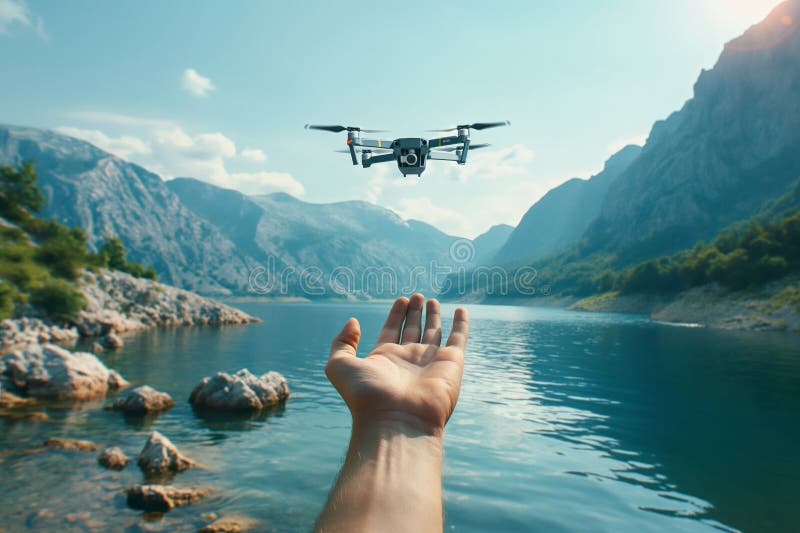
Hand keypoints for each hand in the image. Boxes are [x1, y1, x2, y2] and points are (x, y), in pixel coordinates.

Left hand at [326, 294, 467, 435]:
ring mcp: (431, 361)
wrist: (396, 420)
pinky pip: (459, 339)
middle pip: (412, 330)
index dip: (396, 314)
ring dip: (433, 316)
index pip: (392, 330)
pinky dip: (461, 324)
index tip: (401, 299)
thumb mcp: (340, 366)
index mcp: (385, 359)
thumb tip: (352, 322)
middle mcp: (408, 360)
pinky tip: (461, 310)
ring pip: (434, 332)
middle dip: (414, 313)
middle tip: (416, 296)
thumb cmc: (366, 396)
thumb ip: (342, 342)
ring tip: (431, 300)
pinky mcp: (451, 363)